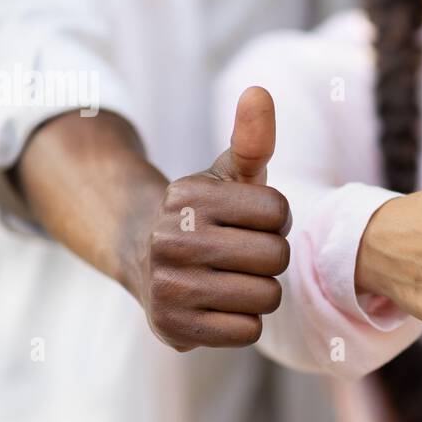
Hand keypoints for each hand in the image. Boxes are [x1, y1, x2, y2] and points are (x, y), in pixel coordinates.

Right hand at [133, 86, 290, 350]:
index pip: (279, 211)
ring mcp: (168, 285)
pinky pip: (247, 331)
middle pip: (276, 256)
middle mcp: (171, 239)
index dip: (276, 219)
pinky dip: (244, 322)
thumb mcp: (228, 174)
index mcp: (190, 196)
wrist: (142, 257)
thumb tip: (259, 91)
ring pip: (266, 296)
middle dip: (271, 257)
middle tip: (244, 254)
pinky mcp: (172, 327)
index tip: (252, 221)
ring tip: (233, 279)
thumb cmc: (206, 214)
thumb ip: (252, 138)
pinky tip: (222, 306)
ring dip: (260, 291)